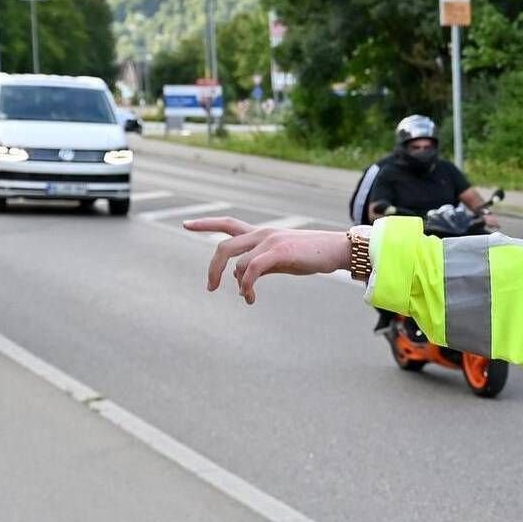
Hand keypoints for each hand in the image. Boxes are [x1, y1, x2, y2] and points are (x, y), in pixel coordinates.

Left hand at [186, 217, 350, 304]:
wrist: (337, 249)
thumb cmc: (313, 256)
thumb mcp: (283, 260)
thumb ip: (262, 265)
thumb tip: (244, 280)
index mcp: (262, 234)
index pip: (228, 224)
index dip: (206, 224)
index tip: (186, 225)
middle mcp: (262, 234)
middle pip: (224, 247)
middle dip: (213, 268)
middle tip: (210, 288)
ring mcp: (269, 241)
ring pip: (238, 263)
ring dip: (239, 285)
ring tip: (248, 297)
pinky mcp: (278, 252)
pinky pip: (251, 270)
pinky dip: (247, 285)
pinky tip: (250, 297)